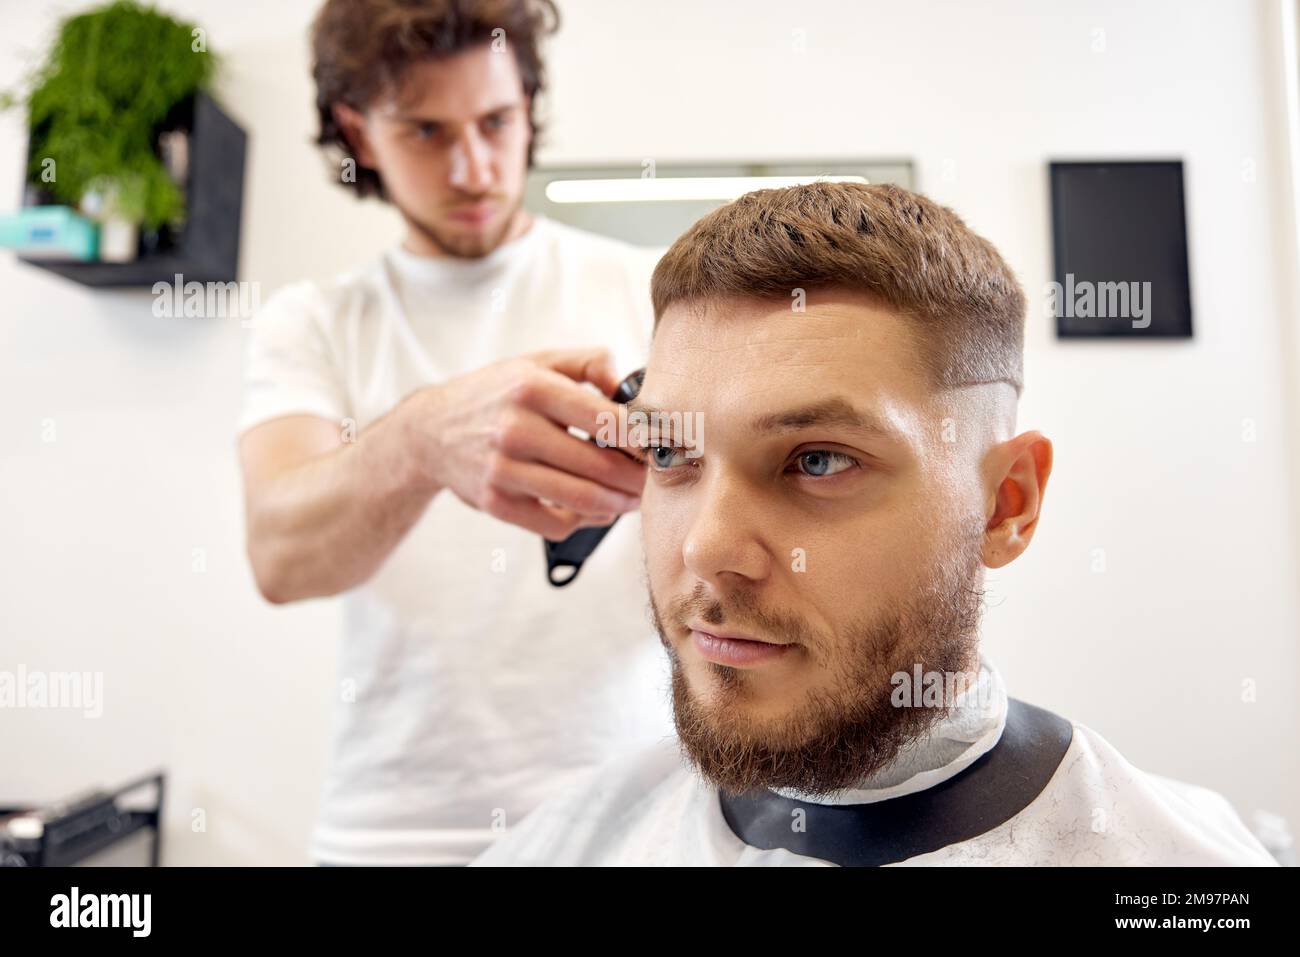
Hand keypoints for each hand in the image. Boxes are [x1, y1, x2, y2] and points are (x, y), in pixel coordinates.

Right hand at [407, 347, 646, 538]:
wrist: (430, 431)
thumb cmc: (495, 394)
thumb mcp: (537, 362)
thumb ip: (588, 363)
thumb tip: (629, 386)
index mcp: (533, 387)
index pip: (607, 420)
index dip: (643, 439)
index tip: (661, 446)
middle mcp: (516, 428)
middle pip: (600, 466)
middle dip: (637, 478)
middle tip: (655, 480)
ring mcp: (503, 469)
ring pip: (582, 499)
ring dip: (619, 504)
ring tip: (634, 499)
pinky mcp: (496, 503)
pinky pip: (555, 523)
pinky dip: (585, 522)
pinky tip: (597, 510)